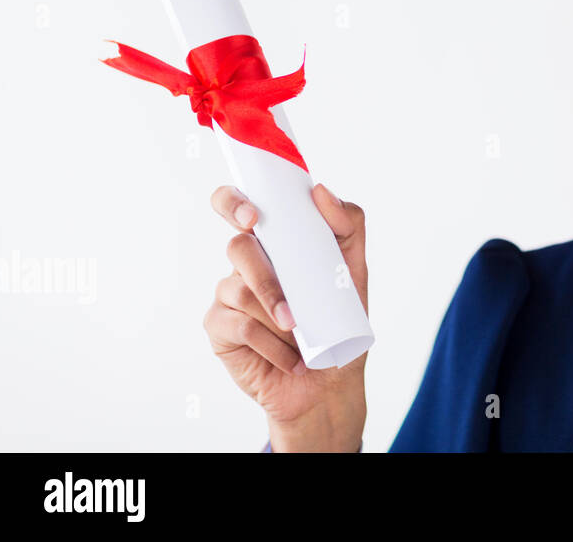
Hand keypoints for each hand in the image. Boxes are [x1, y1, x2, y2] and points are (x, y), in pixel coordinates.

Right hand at [203, 182, 367, 450]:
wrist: (328, 380)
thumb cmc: (339, 320)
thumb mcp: (354, 270)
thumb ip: (348, 225)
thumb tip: (319, 191)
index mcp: (273, 242)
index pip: (238, 205)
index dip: (233, 202)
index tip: (251, 217)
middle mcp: (246, 263)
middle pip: (238, 247)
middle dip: (264, 274)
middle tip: (285, 302)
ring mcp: (228, 294)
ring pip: (240, 289)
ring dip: (276, 314)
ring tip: (300, 333)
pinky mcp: (219, 326)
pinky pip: (238, 324)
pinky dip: (269, 342)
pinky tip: (287, 356)